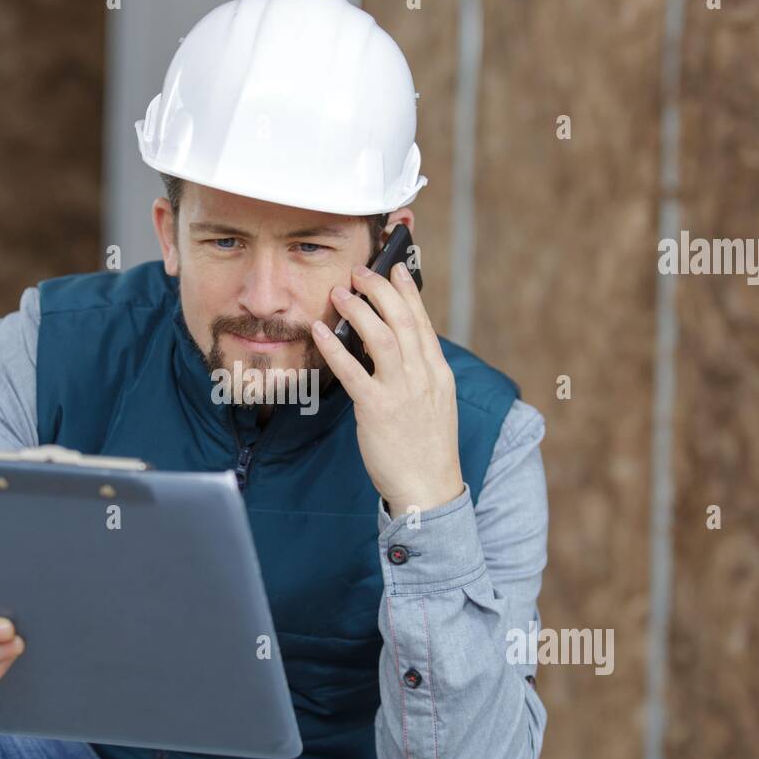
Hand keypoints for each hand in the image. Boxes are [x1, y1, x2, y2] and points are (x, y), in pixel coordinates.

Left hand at [310, 262, 463, 518]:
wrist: (429, 489)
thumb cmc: (427, 449)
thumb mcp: (434, 403)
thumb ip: (418, 374)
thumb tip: (394, 348)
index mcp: (438, 373)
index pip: (423, 322)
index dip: (407, 292)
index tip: (395, 269)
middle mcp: (423, 376)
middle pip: (402, 320)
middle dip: (380, 290)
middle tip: (359, 272)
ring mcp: (402, 391)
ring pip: (382, 337)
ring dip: (358, 310)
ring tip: (339, 292)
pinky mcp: (377, 410)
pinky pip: (353, 371)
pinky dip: (334, 347)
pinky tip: (320, 331)